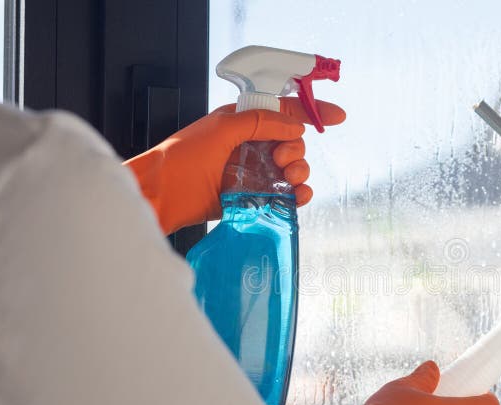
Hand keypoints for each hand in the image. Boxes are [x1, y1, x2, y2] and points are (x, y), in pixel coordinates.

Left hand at [124, 97, 344, 234]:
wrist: (163, 195)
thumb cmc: (182, 158)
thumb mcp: (222, 128)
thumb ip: (260, 122)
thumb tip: (295, 125)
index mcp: (243, 122)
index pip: (284, 111)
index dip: (312, 111)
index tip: (337, 117)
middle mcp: (252, 145)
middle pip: (293, 141)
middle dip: (296, 148)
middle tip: (280, 159)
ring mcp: (254, 171)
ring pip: (293, 167)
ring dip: (299, 170)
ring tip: (287, 177)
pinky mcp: (254, 197)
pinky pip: (286, 193)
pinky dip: (298, 194)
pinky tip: (297, 196)